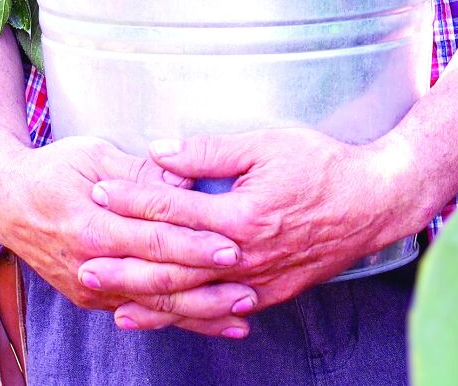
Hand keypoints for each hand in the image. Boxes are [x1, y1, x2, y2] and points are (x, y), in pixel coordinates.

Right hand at [0, 135, 257, 338]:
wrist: (7, 201)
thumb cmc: (54, 169)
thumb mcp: (95, 155)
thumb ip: (140, 173)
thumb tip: (184, 178)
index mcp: (93, 226)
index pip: (154, 240)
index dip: (195, 245)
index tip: (231, 246)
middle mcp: (92, 266)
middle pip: (159, 281)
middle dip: (207, 287)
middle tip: (250, 286)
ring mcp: (92, 288)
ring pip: (154, 307)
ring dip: (200, 313)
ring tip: (242, 314)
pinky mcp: (94, 299)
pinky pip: (142, 313)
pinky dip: (178, 320)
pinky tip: (210, 323)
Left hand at [80, 127, 410, 332]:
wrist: (374, 203)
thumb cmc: (322, 164)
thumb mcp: (266, 143)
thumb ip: (210, 152)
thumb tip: (160, 152)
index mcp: (242, 216)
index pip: (173, 210)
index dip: (133, 199)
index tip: (99, 191)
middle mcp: (245, 258)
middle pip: (173, 266)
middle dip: (125, 264)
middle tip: (83, 260)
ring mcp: (258, 283)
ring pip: (192, 297)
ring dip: (147, 298)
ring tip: (108, 297)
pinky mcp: (271, 295)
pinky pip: (219, 311)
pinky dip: (186, 315)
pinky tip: (161, 315)